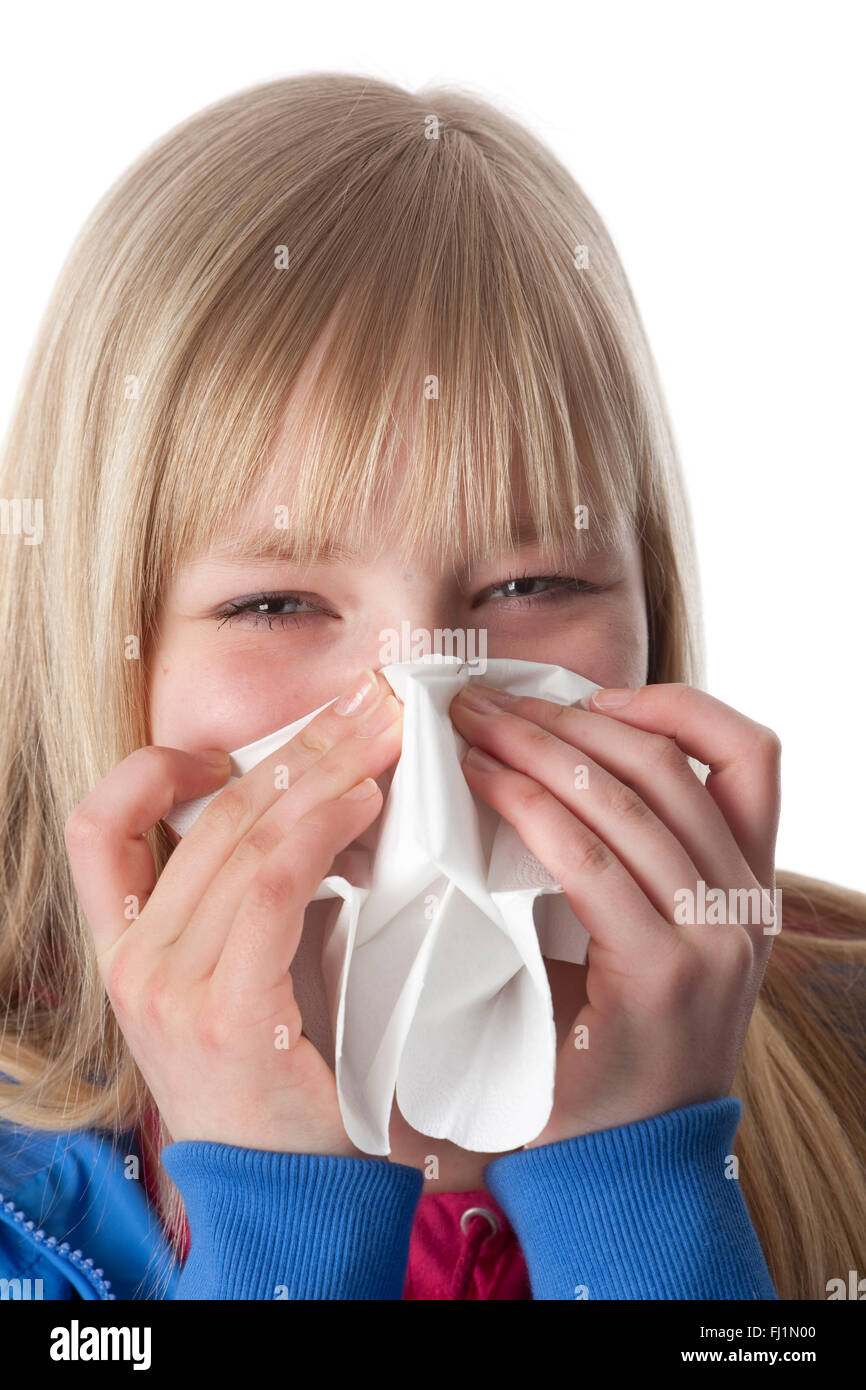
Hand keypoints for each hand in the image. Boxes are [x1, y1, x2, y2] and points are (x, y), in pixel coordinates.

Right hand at [64, 669, 401, 1155]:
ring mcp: (169, 986)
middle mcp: (133, 962)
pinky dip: (322, 829)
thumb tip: (329, 804)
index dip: (150, 769)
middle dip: (295, 744)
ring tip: (384, 738)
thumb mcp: (244, 984)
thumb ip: (256, 906)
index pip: (98, 830)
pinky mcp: (224, 1011)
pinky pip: (272, 885)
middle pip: (205, 812)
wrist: (285, 1199)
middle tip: (367, 703)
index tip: (229, 748)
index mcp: (129, 950)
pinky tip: (366, 802)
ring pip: (243, 835)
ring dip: (324, 771)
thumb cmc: (283, 1087)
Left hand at [449, 680, 780, 1144]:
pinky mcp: (661, 975)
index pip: (750, 757)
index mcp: (747, 889)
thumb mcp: (644, 942)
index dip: (675, 705)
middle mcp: (744, 907)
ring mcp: (711, 941)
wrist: (623, 1167)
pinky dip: (532, 807)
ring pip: (631, 799)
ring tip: (473, 726)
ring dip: (541, 747)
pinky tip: (483, 786)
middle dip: (570, 716)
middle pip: (671, 763)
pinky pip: (591, 861)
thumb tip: (544, 765)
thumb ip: (625, 863)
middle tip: (490, 700)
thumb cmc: (613, 1048)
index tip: (587, 696)